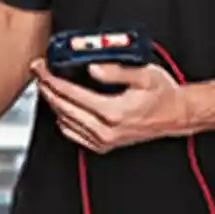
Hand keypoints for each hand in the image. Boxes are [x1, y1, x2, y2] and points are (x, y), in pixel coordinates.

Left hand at [31, 59, 191, 153]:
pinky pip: (74, 134)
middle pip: (63, 108)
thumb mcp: (144, 75)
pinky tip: (61, 107)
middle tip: (38, 73)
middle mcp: (105, 130)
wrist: (176, 115)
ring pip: (65, 122)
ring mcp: (104, 140)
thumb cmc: (163, 94)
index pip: (71, 94)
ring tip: (47, 86)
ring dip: (53, 103)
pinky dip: (63, 120)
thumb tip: (92, 69)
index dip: (52, 79)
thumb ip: (116, 71)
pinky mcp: (104, 145)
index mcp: (113, 112)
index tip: (42, 68)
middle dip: (47, 88)